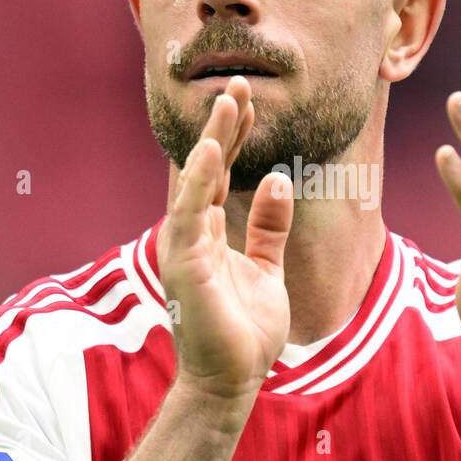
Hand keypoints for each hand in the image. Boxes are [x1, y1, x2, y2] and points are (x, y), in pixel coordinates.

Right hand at [160, 76, 294, 398]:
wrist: (233, 380)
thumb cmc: (245, 332)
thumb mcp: (267, 269)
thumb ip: (269, 226)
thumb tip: (277, 177)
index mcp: (207, 233)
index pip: (220, 173)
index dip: (234, 135)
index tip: (248, 99)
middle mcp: (191, 232)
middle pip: (206, 166)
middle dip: (224, 125)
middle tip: (240, 81)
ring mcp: (184, 245)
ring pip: (197, 180)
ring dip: (214, 140)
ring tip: (231, 99)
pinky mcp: (183, 262)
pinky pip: (188, 212)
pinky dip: (200, 180)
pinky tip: (213, 150)